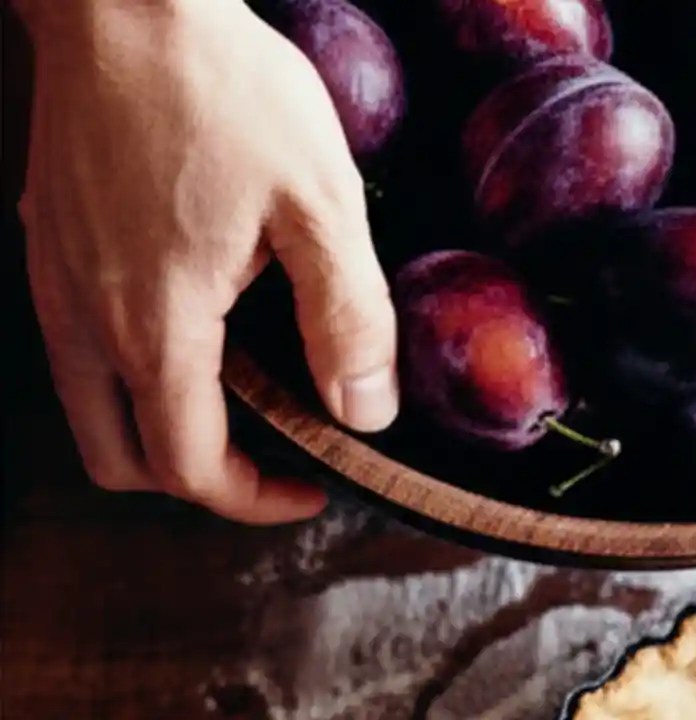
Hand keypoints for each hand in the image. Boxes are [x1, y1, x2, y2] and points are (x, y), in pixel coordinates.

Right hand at [16, 0, 398, 523]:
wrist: (125, 4)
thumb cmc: (226, 93)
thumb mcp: (319, 202)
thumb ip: (348, 315)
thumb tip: (365, 410)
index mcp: (154, 325)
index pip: (190, 468)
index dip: (255, 499)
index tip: (313, 485)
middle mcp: (83, 320)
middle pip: (122, 459)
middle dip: (200, 479)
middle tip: (275, 455)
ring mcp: (53, 283)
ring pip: (90, 409)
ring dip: (160, 429)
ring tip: (244, 397)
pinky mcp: (48, 246)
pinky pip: (76, 349)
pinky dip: (131, 374)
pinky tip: (197, 326)